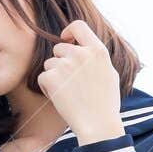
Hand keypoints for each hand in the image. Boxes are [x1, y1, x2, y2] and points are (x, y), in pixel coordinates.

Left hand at [36, 20, 122, 143]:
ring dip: (54, 76)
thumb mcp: (110, 74)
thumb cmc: (106, 105)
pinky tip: (60, 99)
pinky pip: (42, 77)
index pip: (78, 26)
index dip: (69, 31)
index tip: (65, 38)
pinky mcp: (52, 78)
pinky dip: (47, 88)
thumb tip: (85, 47)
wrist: (98, 126)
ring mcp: (65, 65)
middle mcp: (81, 54)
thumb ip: (96, 57)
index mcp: (97, 51)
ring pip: (50, 63)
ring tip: (68, 93)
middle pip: (59, 48)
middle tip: (71, 83)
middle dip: (61, 62)